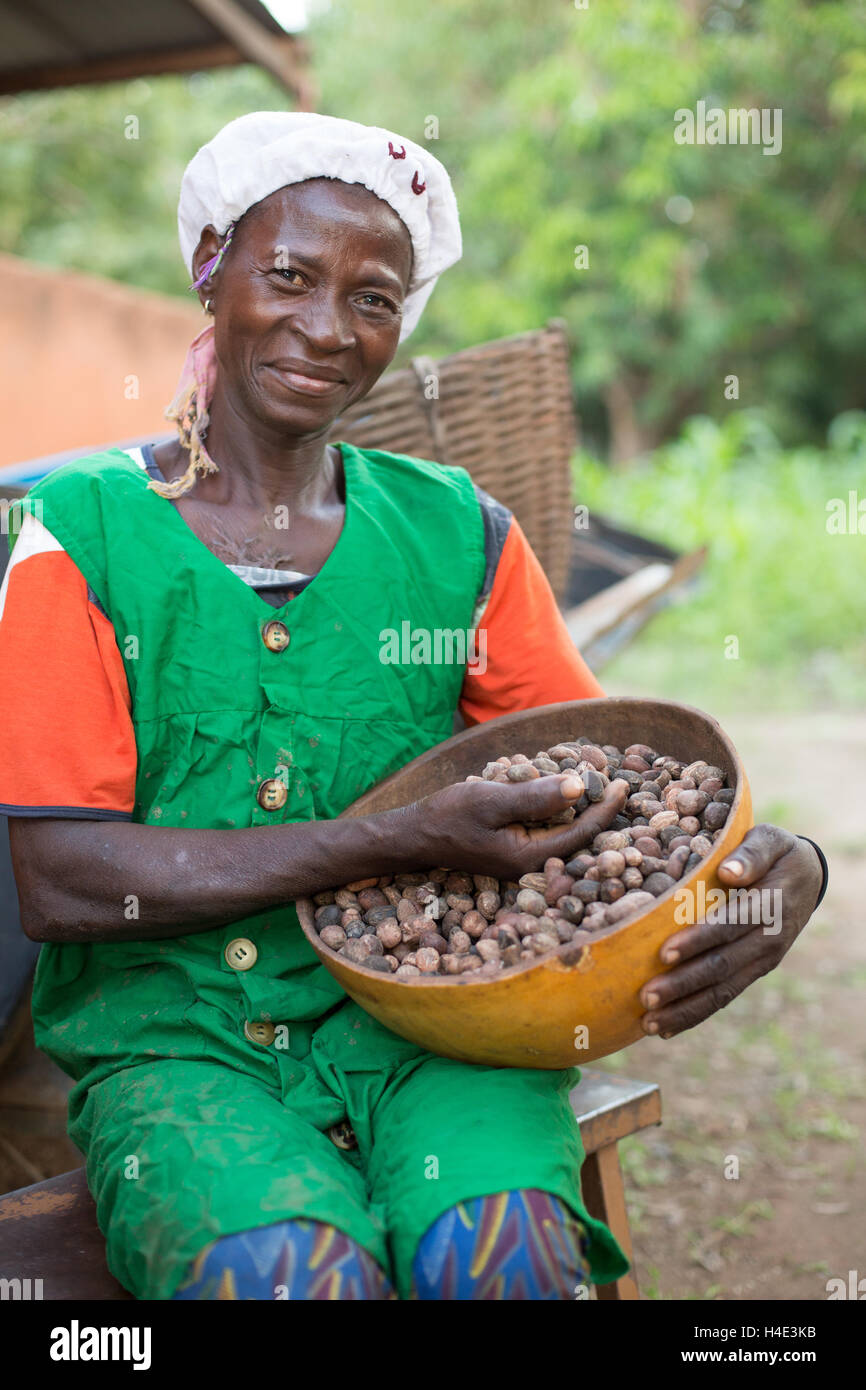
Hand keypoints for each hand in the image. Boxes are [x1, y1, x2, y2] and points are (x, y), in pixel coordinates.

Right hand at [401, 774, 628, 880]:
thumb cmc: (449, 816)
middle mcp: (532, 864)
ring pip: (566, 833)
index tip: (623, 784)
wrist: (415, 835)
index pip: (582, 833)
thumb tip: (579, 786)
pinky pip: (549, 831)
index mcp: (530, 857)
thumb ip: (535, 797)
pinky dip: (561, 812)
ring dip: (582, 809)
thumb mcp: (491, 801)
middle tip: (620, 783)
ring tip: (600, 785)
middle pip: (580, 838)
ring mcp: (524, 859)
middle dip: (600, 810)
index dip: (605, 808)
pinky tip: (566, 794)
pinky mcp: (516, 849)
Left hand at [639, 824, 823, 1038]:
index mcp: (769, 905)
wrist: (808, 877)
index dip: (698, 940)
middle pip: (722, 966)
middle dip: (683, 984)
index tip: (665, 953)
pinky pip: (724, 996)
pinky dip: (695, 1014)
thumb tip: (730, 872)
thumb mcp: (771, 839)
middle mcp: (767, 940)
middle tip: (646, 997)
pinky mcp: (753, 971)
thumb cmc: (777, 852)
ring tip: (650, 1024)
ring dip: (685, 1008)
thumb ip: (752, 853)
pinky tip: (665, 1028)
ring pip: (722, 991)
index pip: (730, 925)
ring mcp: (761, 961)